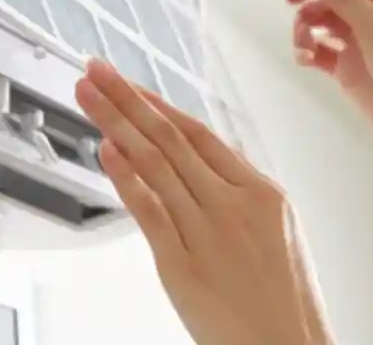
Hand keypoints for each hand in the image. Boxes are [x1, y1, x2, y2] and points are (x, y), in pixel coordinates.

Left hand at [75, 60, 332, 344]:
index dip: (157, 104)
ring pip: (156, 165)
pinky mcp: (184, 266)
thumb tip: (206, 163)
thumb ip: (239, 195)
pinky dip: (125, 177)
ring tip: (87, 96)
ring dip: (115, 124)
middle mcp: (235, 205)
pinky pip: (150, 212)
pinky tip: (105, 149)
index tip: (128, 83)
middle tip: (95, 69)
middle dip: (127, 99)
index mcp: (262, 193)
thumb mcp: (277, 234)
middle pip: (171, 138)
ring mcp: (209, 233)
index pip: (199, 133)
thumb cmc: (285, 303)